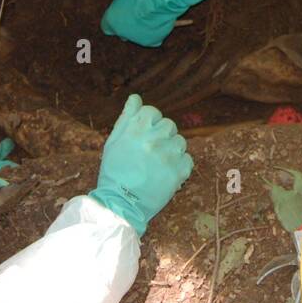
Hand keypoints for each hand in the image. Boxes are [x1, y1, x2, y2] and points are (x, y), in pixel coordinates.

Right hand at [89, 95, 192, 235]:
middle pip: (169, 125)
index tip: (144, 137)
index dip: (149, 124)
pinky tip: (166, 173)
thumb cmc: (114, 172)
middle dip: (161, 136)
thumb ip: (126, 118)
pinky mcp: (179, 172)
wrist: (120, 205)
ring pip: (180, 141)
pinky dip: (180, 166)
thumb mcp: (113, 142)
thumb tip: (135, 97)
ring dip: (172, 150)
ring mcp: (168, 156)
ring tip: (158, 164)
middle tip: (150, 153)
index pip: (152, 112)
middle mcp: (154, 139)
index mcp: (136, 129)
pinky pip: (188, 159)